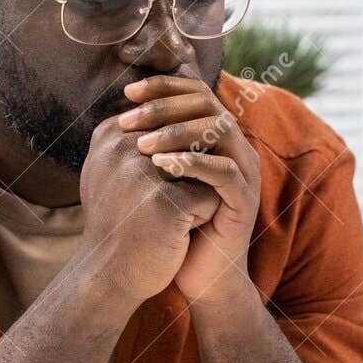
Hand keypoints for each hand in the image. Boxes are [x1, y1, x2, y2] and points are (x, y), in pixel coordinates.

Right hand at [79, 116, 220, 304]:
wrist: (108, 275)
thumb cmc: (116, 222)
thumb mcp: (110, 171)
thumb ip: (130, 137)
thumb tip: (162, 106)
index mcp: (110, 136)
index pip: (169, 123)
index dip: (180, 154)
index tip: (158, 188)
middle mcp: (123, 149)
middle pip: (189, 142)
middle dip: (192, 172)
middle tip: (167, 205)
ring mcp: (144, 175)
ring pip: (204, 166)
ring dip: (199, 192)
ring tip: (177, 216)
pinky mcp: (166, 203)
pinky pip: (209, 197)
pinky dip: (204, 216)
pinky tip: (181, 233)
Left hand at [117, 75, 260, 305]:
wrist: (200, 275)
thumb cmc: (176, 226)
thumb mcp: (159, 180)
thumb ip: (150, 148)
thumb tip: (118, 117)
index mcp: (217, 138)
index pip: (196, 93)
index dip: (163, 86)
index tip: (128, 94)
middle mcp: (236, 148)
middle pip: (207, 103)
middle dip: (165, 106)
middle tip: (128, 118)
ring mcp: (244, 172)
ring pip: (218, 130)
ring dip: (176, 131)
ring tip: (141, 144)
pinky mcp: (244, 199)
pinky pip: (223, 171)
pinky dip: (192, 163)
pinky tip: (160, 165)